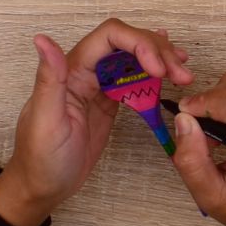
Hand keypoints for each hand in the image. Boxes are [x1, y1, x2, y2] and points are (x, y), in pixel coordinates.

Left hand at [0, 19, 193, 225]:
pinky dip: (152, 73)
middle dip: (157, 52)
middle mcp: (85, 72)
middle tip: (182, 74)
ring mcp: (98, 87)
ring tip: (183, 73)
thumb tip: (43, 39)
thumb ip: (49, 78)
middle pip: (127, 44)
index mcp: (70, 71)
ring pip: (133, 59)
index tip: (159, 69)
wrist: (43, 188)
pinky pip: (133, 80)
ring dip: (160, 60)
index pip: (110, 38)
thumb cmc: (41, 159)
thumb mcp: (46, 120)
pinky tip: (167, 68)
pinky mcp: (108, 103)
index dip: (139, 44)